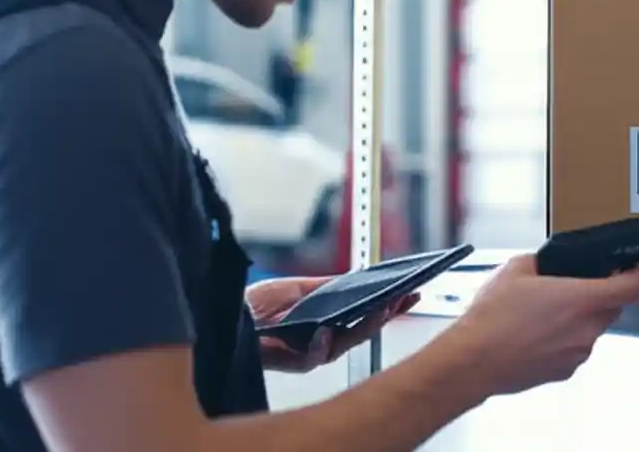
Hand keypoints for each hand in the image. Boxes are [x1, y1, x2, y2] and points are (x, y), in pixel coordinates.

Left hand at [247, 276, 419, 372]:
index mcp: (327, 322)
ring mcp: (312, 353)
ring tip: (382, 308)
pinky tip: (327, 331)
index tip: (409, 292)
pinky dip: (322, 344)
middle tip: (406, 299)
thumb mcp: (298, 288)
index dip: (388, 306)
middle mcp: (324, 340)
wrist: (229, 316)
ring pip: (347, 343)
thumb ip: (326, 286)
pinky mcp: (295, 362)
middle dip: (387, 315)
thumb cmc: (257, 305)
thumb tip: (356, 277)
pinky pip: (314, 356)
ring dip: (366, 326)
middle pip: (363, 330)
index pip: (364, 316)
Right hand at [439, 254, 638, 396]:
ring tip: (544, 314)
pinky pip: (576, 348)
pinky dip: (565, 339)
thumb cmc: (493, 319)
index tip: (629, 271)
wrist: (475, 360)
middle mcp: (586, 329)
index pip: (631, 288)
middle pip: (613, 308)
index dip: (634, 276)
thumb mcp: (515, 270)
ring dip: (579, 319)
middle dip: (600, 296)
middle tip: (574, 288)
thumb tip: (547, 264)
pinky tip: (537, 334)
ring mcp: (578, 353)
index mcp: (581, 299)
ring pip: (593, 329)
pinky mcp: (566, 371)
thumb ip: (540, 262)